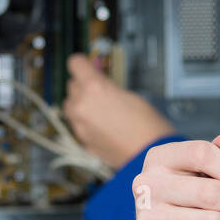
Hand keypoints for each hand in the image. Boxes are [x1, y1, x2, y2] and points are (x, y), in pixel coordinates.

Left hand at [63, 54, 174, 168]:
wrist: (149, 156)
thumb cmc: (147, 126)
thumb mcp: (130, 95)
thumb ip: (108, 87)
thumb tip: (99, 83)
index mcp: (94, 88)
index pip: (75, 63)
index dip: (84, 64)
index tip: (88, 66)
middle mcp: (81, 105)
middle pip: (72, 85)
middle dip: (84, 86)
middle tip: (101, 91)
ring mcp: (79, 125)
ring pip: (71, 105)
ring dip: (81, 104)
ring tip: (101, 109)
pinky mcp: (82, 140)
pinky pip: (78, 124)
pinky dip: (86, 122)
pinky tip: (104, 126)